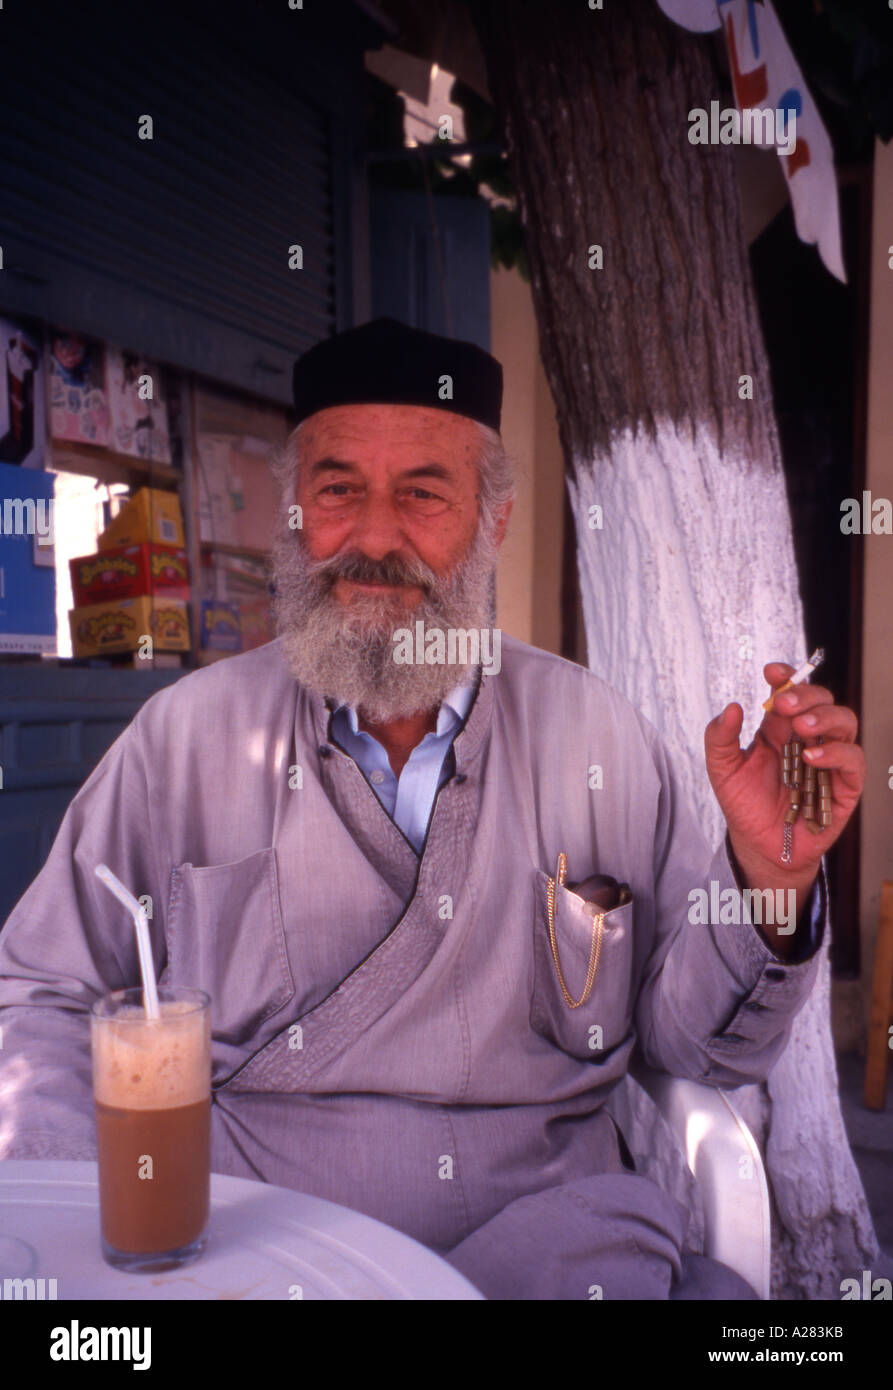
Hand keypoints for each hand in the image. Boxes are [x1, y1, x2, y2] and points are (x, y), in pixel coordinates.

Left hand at [704, 662, 863, 889]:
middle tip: (785, 704)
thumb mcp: (722, 769)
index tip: (772, 672)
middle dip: (805, 695)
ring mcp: (829, 757)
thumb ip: (720, 738)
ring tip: (801, 727)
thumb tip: (732, 708)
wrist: (758, 845)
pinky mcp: (845, 783)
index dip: (786, 676)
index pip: (790, 691)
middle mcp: (807, 737)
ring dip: (824, 717)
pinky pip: (852, 759)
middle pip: (821, 700)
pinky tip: (812, 757)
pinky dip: (836, 752)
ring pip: (844, 721)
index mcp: (779, 727)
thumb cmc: (745, 804)